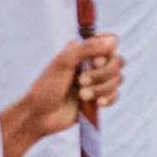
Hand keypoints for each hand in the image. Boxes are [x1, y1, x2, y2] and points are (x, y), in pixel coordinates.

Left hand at [0, 34, 126, 156]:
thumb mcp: (63, 63)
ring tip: (82, 96)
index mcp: (82, 51)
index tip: (93, 61)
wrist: (40, 116)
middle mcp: (91, 64)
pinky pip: (115, 95)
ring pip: (117, 79)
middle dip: (102, 74)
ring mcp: (96, 81)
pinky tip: (96, 104)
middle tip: (81, 81)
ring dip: (100, 89)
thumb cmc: (46, 87)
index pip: (109, 42)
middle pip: (117, 62)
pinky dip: (108, 99)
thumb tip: (113, 41)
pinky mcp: (98, 98)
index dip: (106, 53)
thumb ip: (87, 48)